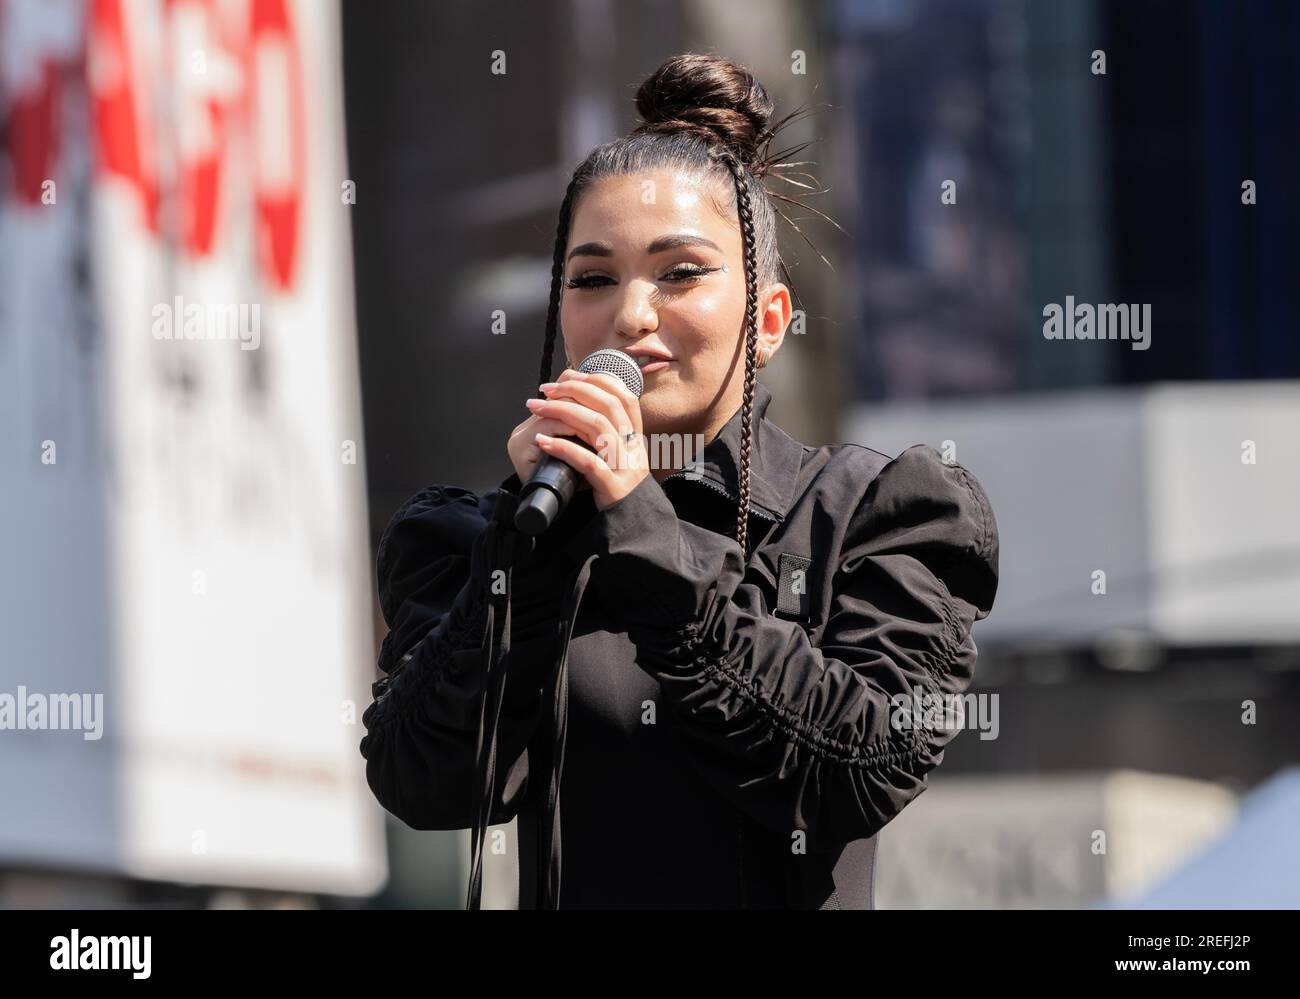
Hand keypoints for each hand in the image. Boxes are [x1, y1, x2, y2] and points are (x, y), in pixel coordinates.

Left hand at [519, 367, 647, 511]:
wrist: (632, 523)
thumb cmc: (618, 485)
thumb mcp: (619, 454)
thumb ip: (607, 431)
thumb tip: (579, 402)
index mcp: (636, 435)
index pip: (623, 395)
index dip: (595, 379)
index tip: (567, 375)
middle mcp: (634, 446)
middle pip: (607, 404)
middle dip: (573, 390)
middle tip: (544, 390)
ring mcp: (625, 466)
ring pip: (597, 427)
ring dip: (561, 413)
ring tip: (536, 409)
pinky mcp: (613, 486)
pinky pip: (588, 462)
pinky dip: (563, 448)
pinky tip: (543, 443)